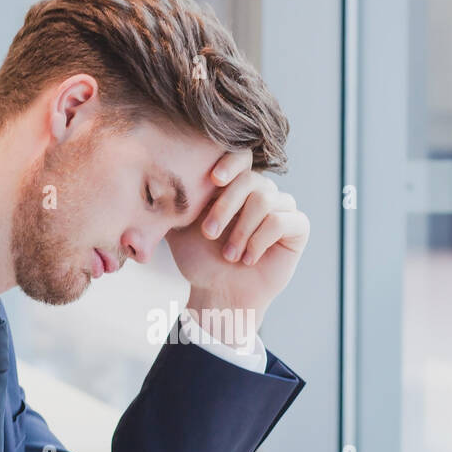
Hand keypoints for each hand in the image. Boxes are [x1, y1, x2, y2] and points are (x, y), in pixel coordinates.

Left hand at [167, 148, 308, 338]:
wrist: (218, 294)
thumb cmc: (200, 260)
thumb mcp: (179, 226)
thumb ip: (172, 200)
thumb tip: (153, 176)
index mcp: (235, 185)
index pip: (240, 157)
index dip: (230, 163)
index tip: (213, 181)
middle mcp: (262, 192)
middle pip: (250, 179)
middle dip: (225, 207)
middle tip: (209, 234)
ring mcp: (283, 208)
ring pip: (265, 200)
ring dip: (241, 230)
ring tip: (229, 254)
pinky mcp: (298, 228)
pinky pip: (282, 220)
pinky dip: (259, 241)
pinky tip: (249, 259)